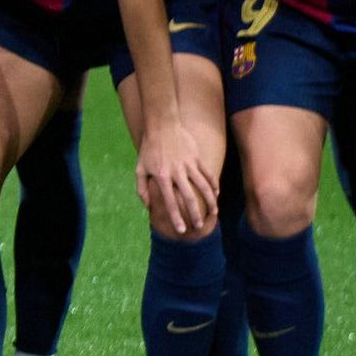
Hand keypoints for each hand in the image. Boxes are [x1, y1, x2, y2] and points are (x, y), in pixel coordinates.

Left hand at [132, 116, 214, 238]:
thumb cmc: (149, 148)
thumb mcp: (139, 168)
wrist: (161, 125)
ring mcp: (188, 165)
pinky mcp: (196, 158)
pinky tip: (216, 194)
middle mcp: (176, 172)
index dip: (176, 217)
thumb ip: (142, 188)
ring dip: (210, 202)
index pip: (170, 202)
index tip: (182, 230)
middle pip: (189, 198)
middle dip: (195, 214)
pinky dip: (214, 185)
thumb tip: (147, 206)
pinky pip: (208, 174)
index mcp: (161, 177)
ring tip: (213, 213)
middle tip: (199, 227)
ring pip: (203, 187)